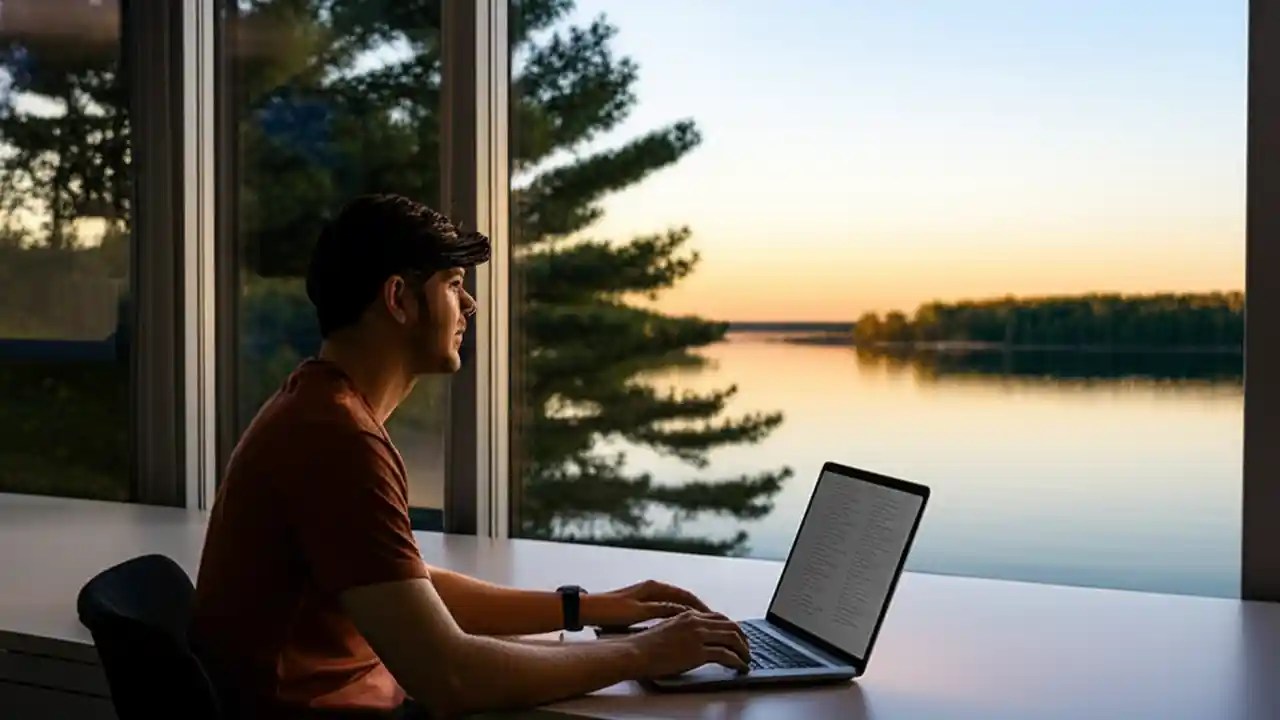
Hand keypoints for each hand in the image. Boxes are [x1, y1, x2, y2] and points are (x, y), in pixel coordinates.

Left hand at [583, 580, 712, 628]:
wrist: (587, 609)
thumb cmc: (611, 610)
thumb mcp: (639, 612)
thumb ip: (661, 610)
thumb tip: (684, 611)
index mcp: (654, 588)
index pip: (685, 596)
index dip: (700, 607)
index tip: (714, 617)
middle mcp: (652, 588)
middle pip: (682, 598)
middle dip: (697, 609)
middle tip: (713, 622)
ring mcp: (646, 595)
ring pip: (674, 603)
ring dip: (687, 612)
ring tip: (700, 624)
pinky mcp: (639, 603)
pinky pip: (665, 607)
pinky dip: (675, 614)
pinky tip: (678, 625)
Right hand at [628, 611, 750, 677]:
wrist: (635, 652)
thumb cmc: (645, 645)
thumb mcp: (668, 628)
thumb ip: (685, 629)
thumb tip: (697, 638)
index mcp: (688, 614)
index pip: (719, 617)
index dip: (732, 627)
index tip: (737, 636)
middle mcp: (696, 622)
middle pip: (730, 625)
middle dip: (742, 638)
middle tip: (747, 648)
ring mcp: (698, 636)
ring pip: (732, 638)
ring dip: (743, 650)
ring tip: (746, 659)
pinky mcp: (698, 652)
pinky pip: (726, 656)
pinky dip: (737, 661)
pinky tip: (739, 667)